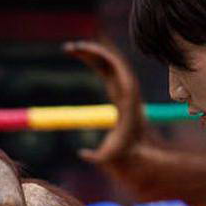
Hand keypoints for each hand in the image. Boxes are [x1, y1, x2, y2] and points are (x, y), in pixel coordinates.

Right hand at [64, 40, 145, 163]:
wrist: (136, 155)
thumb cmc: (122, 154)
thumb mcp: (108, 157)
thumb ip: (96, 158)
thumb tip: (83, 154)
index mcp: (126, 98)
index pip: (114, 68)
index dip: (98, 56)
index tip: (80, 51)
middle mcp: (127, 88)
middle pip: (109, 60)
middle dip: (90, 51)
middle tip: (68, 48)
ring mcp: (123, 88)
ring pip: (107, 62)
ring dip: (90, 53)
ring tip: (70, 49)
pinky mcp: (118, 90)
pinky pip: (106, 69)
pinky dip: (93, 60)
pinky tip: (80, 55)